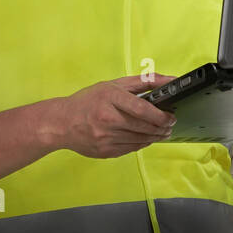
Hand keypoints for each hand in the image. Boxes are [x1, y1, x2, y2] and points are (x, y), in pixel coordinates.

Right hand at [52, 74, 179, 158]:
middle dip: (162, 127)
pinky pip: (131, 149)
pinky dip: (142, 144)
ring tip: (162, 132)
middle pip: (143, 127)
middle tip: (170, 125)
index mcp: (110, 98)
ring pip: (140, 140)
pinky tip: (146, 138)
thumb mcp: (114, 85)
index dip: (160, 115)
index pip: (142, 109)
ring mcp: (105, 138)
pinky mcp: (105, 151)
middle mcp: (107, 119)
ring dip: (155, 137)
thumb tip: (170, 80)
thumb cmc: (88, 101)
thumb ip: (143, 81)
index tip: (171, 116)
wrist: (61, 122)